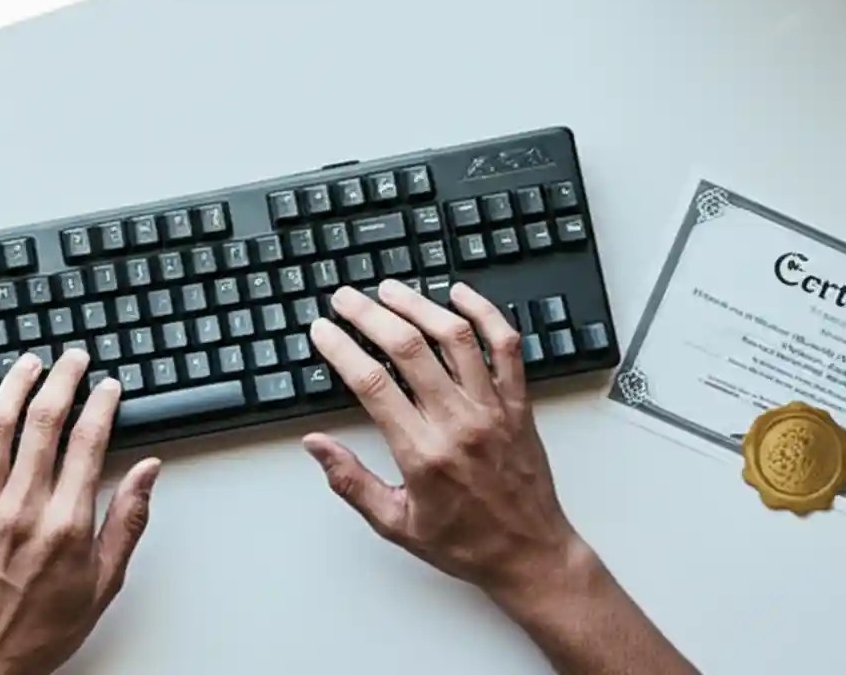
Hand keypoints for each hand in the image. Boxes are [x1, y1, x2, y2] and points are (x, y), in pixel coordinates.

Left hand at [0, 351, 160, 674]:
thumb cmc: (45, 628)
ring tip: (28, 363)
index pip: (88, 442)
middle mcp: (22, 508)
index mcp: (66, 524)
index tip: (109, 386)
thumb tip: (149, 471)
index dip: (102, 404)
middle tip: (73, 359)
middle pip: (44, 422)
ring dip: (13, 386)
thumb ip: (129, 520)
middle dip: (63, 380)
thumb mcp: (105, 581)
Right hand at [304, 280, 584, 609]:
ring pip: (455, 338)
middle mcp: (459, 423)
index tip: (323, 331)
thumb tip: (315, 445)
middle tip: (346, 299)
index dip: (342, 349)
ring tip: (391, 289)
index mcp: (423, 454)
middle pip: (409, 349)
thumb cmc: (466, 543)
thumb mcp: (395, 524)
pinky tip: (461, 295)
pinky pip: (505, 346)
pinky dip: (485, 313)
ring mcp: (492, 408)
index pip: (372, 384)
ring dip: (420, 305)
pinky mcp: (518, 403)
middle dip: (370, 315)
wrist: (530, 554)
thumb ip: (351, 481)